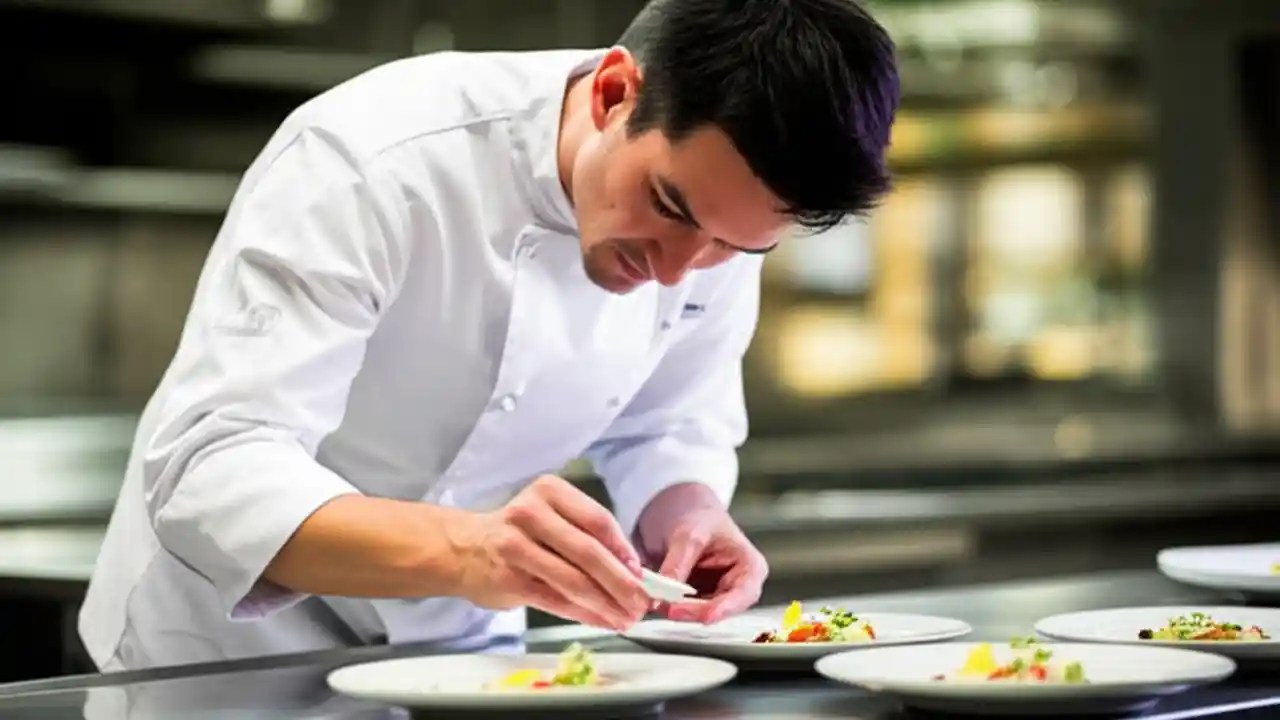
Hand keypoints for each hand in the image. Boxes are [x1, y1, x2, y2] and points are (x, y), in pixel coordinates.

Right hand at [460, 475, 649, 630]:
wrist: (463, 549)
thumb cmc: (518, 533)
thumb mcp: (551, 518)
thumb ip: (585, 536)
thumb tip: (632, 570)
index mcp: (549, 491)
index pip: (597, 520)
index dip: (624, 550)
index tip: (642, 573)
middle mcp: (531, 514)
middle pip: (588, 551)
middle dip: (621, 582)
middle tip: (642, 603)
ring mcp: (516, 546)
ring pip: (573, 580)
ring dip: (605, 604)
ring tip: (626, 618)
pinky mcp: (509, 579)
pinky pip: (555, 600)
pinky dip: (584, 614)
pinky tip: (602, 621)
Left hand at [637, 483, 767, 623]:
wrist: (683, 511)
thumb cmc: (698, 517)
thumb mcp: (688, 535)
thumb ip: (677, 565)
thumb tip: (662, 596)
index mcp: (751, 568)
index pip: (744, 593)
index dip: (725, 607)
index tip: (706, 616)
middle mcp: (739, 587)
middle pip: (721, 609)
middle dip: (694, 611)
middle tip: (669, 608)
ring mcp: (719, 596)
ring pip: (700, 614)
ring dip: (680, 611)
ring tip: (659, 601)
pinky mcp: (699, 601)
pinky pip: (686, 610)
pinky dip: (672, 606)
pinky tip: (658, 599)